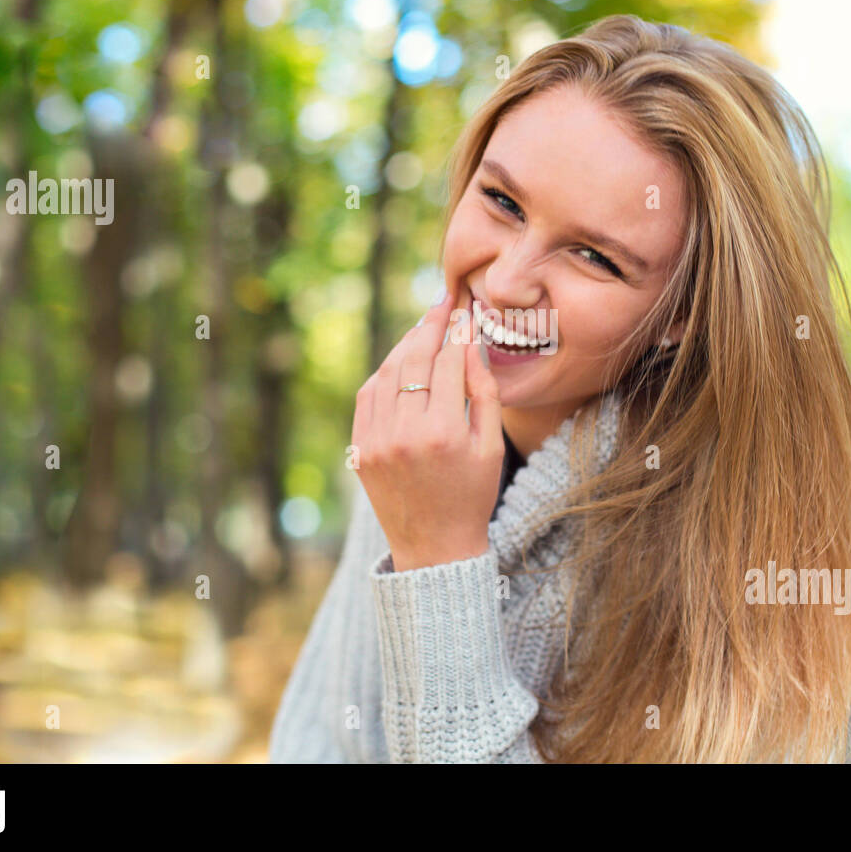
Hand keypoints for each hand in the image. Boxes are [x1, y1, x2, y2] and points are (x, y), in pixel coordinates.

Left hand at [351, 279, 504, 570]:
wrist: (434, 547)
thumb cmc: (472, 496)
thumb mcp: (490, 447)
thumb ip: (483, 393)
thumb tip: (469, 345)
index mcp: (443, 433)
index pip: (448, 364)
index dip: (457, 332)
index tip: (464, 311)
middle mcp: (404, 434)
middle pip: (413, 360)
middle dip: (429, 327)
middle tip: (442, 304)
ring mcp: (376, 441)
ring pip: (386, 373)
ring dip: (404, 345)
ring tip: (423, 326)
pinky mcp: (359, 448)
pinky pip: (368, 396)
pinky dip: (383, 372)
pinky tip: (400, 360)